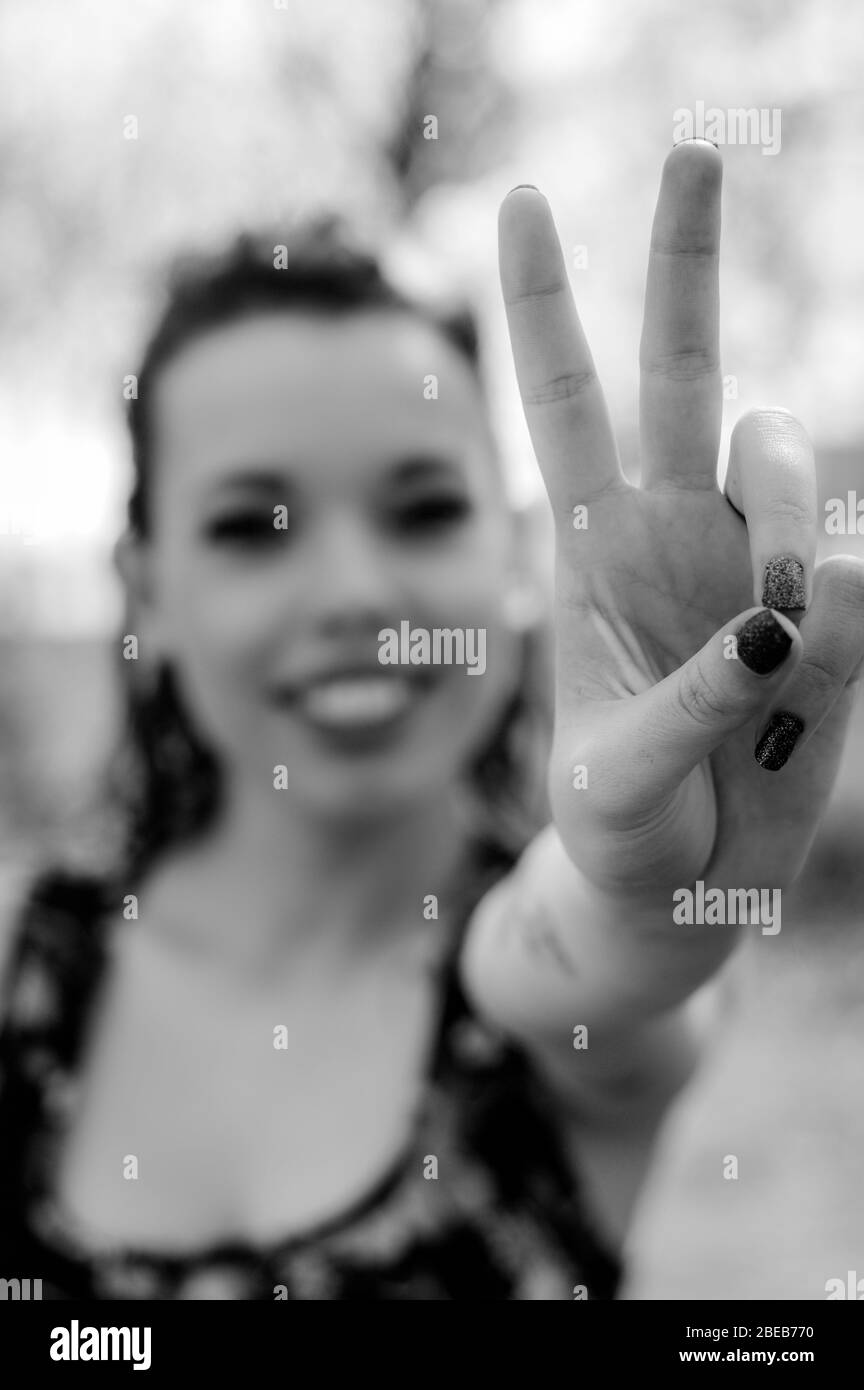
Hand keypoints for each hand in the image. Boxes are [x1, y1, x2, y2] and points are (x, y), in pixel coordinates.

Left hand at [498, 143, 863, 902]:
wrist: (678, 892)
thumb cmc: (619, 830)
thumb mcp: (613, 785)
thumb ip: (689, 704)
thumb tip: (787, 617)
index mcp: (591, 550)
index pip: (559, 404)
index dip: (541, 305)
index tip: (522, 200)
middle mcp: (674, 530)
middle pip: (680, 369)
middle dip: (683, 261)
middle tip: (694, 153)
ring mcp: (755, 560)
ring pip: (788, 448)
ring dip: (785, 512)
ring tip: (773, 629)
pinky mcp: (829, 610)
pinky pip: (856, 555)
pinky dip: (845, 597)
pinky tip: (812, 664)